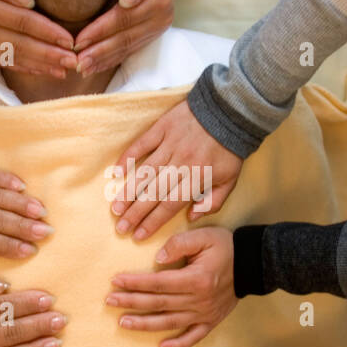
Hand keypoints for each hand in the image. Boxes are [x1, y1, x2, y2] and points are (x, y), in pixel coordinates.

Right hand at [0, 0, 78, 77]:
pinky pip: (2, 62)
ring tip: (65, 70)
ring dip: (40, 66)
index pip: (21, 21)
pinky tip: (44, 71)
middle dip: (49, 55)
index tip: (70, 39)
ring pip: (12, 57)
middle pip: (19, 44)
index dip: (47, 32)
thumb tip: (28, 1)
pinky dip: (25, 68)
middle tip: (74, 61)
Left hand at [72, 0, 184, 74]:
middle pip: (125, 38)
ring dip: (103, 60)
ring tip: (83, 68)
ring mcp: (157, 30)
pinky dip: (112, 60)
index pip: (124, 19)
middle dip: (99, 52)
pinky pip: (130, 50)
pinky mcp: (151, 35)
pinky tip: (96, 66)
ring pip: (127, 48)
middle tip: (77, 62)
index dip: (101, 31)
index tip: (79, 40)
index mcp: (158, 1)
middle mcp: (160, 19)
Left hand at [106, 227, 235, 346]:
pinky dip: (178, 345)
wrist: (254, 263)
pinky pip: (194, 337)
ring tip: (123, 323)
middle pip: (158, 304)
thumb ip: (179, 244)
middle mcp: (198, 300)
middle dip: (131, 302)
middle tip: (110, 301)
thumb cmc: (226, 247)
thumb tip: (157, 258)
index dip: (135, 283)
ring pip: (170, 323)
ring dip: (145, 324)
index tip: (116, 281)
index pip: (158, 283)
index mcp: (195, 279)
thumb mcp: (204, 236)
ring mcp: (205, 314)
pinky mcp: (212, 321)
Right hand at [111, 98, 242, 240]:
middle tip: (120, 228)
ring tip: (115, 208)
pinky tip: (117, 172)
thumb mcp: (230, 179)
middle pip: (153, 193)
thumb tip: (191, 217)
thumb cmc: (229, 149)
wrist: (230, 110)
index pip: (170, 205)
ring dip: (128, 191)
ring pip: (144, 172)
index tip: (138, 235)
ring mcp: (170, 144)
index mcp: (197, 177)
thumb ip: (213, 202)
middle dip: (135, 213)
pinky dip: (129, 157)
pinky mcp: (163, 127)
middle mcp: (180, 163)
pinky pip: (142, 144)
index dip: (153, 221)